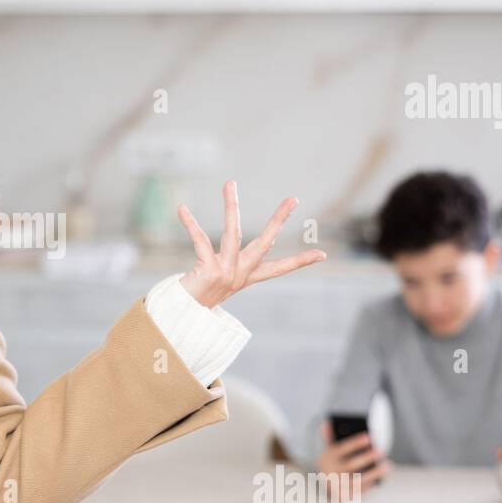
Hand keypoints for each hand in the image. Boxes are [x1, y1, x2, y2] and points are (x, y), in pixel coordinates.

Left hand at [176, 181, 325, 308]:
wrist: (179, 319)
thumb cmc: (196, 300)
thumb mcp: (216, 283)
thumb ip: (225, 267)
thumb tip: (225, 251)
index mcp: (244, 278)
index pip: (278, 268)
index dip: (300, 261)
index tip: (322, 254)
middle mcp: (239, 274)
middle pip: (264, 243)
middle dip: (279, 220)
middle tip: (293, 198)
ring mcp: (225, 272)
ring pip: (233, 233)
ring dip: (231, 206)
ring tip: (230, 183)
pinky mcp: (209, 271)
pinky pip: (200, 240)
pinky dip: (190, 223)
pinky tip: (181, 208)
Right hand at [317, 419, 392, 498]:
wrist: (324, 487)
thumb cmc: (332, 463)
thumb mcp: (329, 450)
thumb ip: (329, 438)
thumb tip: (326, 423)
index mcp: (326, 459)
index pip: (341, 449)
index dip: (355, 443)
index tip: (369, 437)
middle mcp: (330, 473)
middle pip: (350, 465)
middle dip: (367, 457)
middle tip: (381, 450)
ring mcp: (337, 487)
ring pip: (358, 480)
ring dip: (374, 473)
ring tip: (388, 465)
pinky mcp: (345, 497)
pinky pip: (360, 491)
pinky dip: (371, 484)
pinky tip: (382, 476)